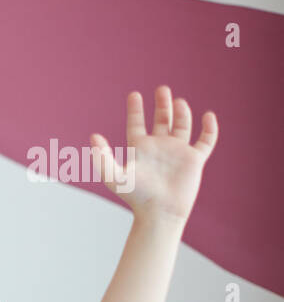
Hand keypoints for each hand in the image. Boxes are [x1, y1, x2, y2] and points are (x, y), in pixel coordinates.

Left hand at [90, 86, 217, 223]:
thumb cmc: (136, 196)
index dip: (134, 109)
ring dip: (181, 113)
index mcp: (140, 148)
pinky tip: (207, 116)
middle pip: (161, 120)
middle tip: (162, 89)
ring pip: (182, 126)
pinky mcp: (194, 159)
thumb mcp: (114, 176)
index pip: (136, 123)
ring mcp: (177, 152)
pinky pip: (206, 140)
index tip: (134, 94)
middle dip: (162, 104)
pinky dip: (209, 128)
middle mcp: (159, 147)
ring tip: (178, 102)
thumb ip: (102, 157)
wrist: (159, 212)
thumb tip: (93, 136)